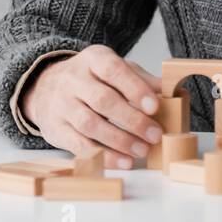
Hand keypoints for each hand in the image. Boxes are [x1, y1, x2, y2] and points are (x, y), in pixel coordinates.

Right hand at [20, 46, 163, 167]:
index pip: (113, 70)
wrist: (46, 86)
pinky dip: (103, 155)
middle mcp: (73, 79)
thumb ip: (143, 81)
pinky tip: (123, 161)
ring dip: (119, 140)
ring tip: (142, 150)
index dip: (135, 89)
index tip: (154, 107)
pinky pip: (79, 145)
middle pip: (103, 100)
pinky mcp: (55, 129)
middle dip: (132, 120)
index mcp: (93, 59)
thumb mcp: (116, 70)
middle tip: (154, 135)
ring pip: (90, 123)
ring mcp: (62, 104)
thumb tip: (176, 92)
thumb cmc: (92, 79)